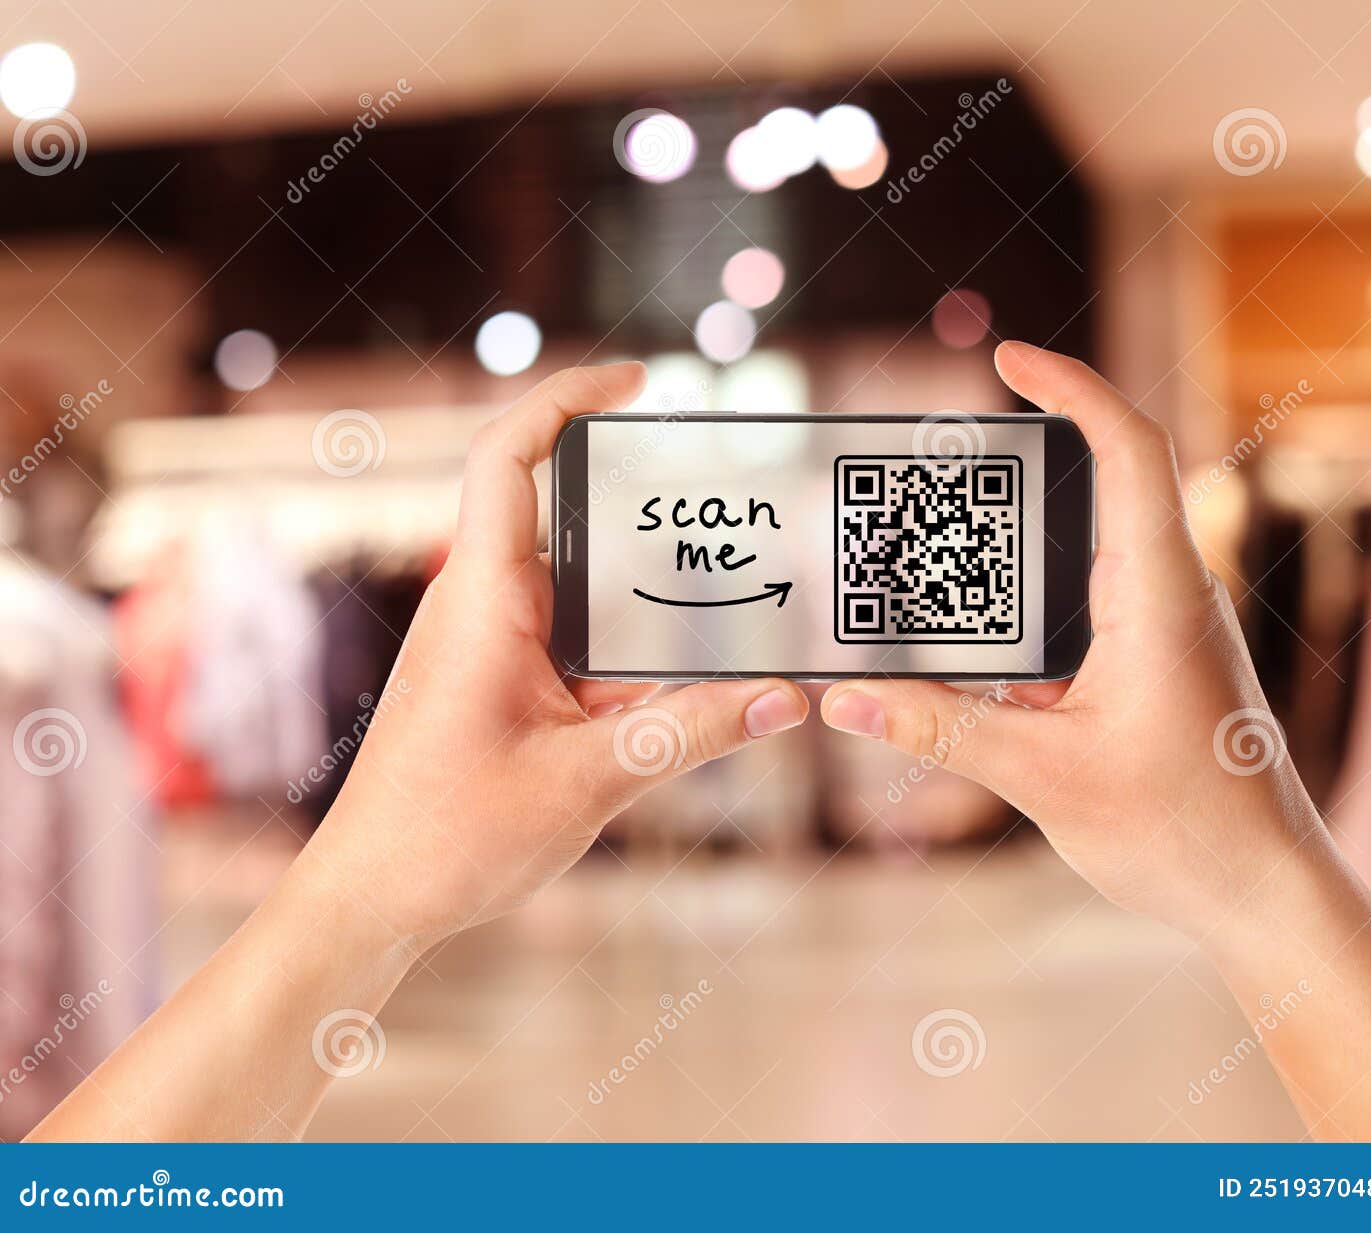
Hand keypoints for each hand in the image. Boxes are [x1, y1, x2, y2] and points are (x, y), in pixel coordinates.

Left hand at [297, 362, 808, 951]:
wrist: (370, 902)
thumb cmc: (447, 838)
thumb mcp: (590, 783)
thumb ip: (694, 735)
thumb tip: (787, 699)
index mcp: (484, 601)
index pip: (510, 458)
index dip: (566, 399)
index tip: (636, 380)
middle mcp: (483, 608)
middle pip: (568, 519)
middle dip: (648, 511)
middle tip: (729, 508)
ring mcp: (492, 648)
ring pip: (583, 594)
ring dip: (648, 598)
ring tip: (732, 602)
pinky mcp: (503, 688)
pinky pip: (578, 648)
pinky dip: (632, 657)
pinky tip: (694, 689)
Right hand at [820, 342, 1326, 945]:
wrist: (1262, 891)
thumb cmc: (1184, 831)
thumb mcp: (1044, 778)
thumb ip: (940, 730)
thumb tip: (847, 699)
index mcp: (1159, 597)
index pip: (1129, 450)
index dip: (1072, 389)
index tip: (1009, 358)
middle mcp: (1167, 596)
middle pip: (1099, 486)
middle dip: (1020, 462)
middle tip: (940, 460)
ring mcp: (1163, 630)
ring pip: (1084, 553)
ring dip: (1017, 547)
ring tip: (937, 554)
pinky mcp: (1151, 666)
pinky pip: (1082, 609)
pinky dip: (1024, 611)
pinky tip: (972, 649)